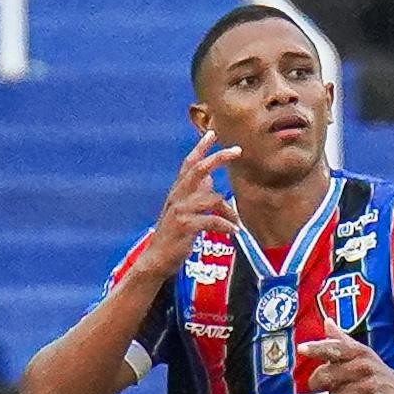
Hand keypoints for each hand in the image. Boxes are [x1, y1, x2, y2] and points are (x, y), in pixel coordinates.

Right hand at [136, 131, 240, 276]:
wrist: (156, 260)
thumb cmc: (172, 236)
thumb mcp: (183, 211)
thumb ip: (196, 195)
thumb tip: (211, 179)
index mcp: (177, 192)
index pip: (189, 164)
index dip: (200, 148)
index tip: (213, 133)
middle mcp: (177, 197)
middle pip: (199, 170)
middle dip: (218, 158)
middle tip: (237, 150)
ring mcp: (180, 211)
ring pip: (211, 198)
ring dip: (228, 211)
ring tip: (236, 223)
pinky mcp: (185, 226)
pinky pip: (212, 221)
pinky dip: (226, 226)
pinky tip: (234, 232)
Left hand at [304, 335, 393, 393]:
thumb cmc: (377, 372)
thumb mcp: (363, 353)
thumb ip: (342, 340)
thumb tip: (327, 322)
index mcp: (359, 352)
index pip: (334, 348)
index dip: (317, 348)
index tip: (302, 348)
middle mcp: (364, 366)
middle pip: (327, 375)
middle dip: (318, 381)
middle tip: (317, 383)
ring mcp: (369, 385)